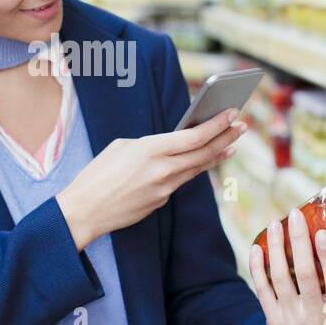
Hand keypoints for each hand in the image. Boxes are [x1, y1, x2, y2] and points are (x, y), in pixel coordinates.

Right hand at [57, 108, 245, 249]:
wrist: (84, 212)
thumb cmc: (97, 174)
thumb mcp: (121, 147)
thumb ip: (151, 144)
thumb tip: (172, 144)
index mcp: (150, 149)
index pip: (195, 136)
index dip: (218, 124)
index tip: (232, 112)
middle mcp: (162, 170)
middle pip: (204, 152)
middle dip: (226, 138)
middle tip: (241, 127)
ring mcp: (164, 189)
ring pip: (197, 169)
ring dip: (216, 155)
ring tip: (230, 145)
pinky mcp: (161, 202)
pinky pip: (179, 182)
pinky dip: (189, 170)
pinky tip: (196, 163)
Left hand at [248, 208, 325, 324]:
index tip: (322, 233)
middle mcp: (313, 316)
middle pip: (305, 275)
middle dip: (299, 242)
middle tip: (295, 215)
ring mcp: (290, 317)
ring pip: (280, 278)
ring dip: (276, 248)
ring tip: (275, 224)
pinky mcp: (271, 317)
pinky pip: (262, 289)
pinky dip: (257, 268)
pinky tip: (257, 248)